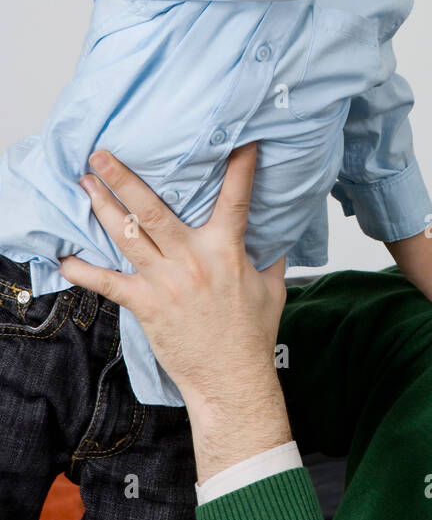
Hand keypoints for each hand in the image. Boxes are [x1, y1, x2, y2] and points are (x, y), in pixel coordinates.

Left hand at [56, 143, 287, 412]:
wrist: (232, 378)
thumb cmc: (252, 335)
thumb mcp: (272, 287)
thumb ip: (270, 254)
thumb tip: (276, 231)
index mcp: (226, 251)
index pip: (235, 200)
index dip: (239, 168)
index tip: (239, 140)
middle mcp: (193, 260)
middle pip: (154, 210)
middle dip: (125, 179)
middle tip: (103, 154)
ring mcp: (166, 282)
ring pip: (127, 236)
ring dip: (102, 208)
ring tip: (85, 184)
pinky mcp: (147, 305)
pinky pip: (108, 283)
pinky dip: (84, 271)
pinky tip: (66, 257)